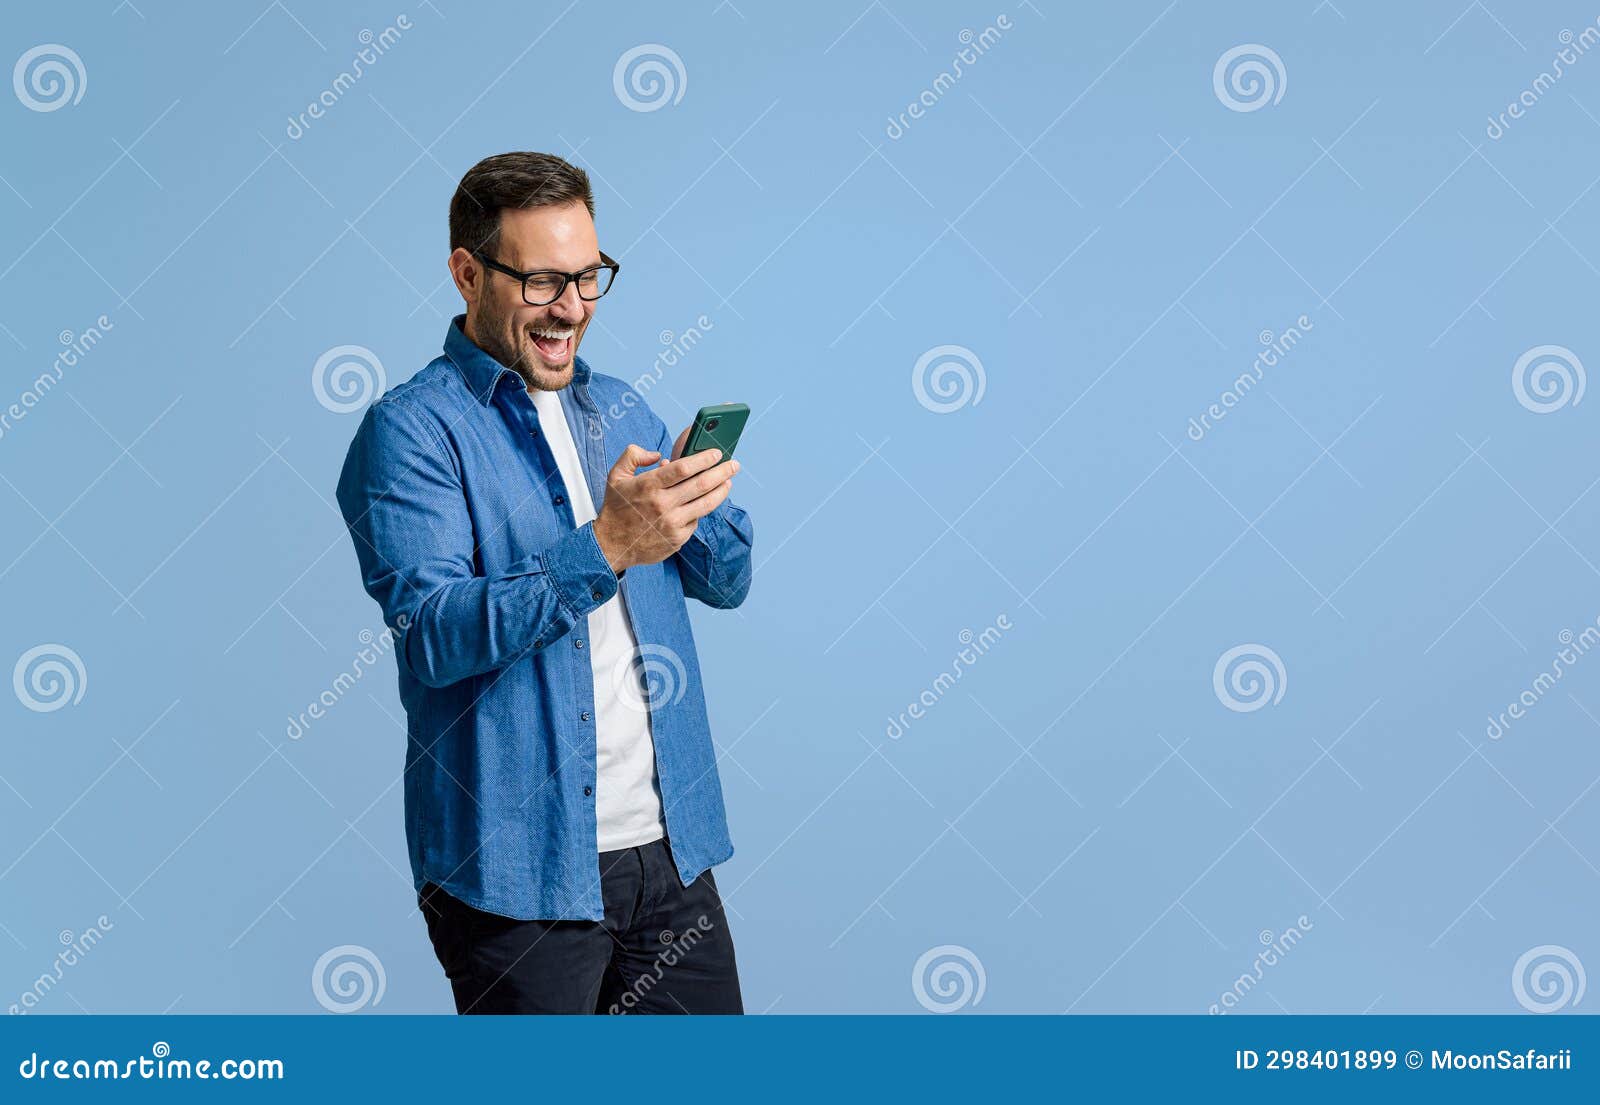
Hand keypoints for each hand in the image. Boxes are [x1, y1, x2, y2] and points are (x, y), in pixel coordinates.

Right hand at [592, 443, 738, 572]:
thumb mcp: (616, 476)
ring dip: (721, 491)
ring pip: (705, 504)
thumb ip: (633, 455)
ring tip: (729, 482)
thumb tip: (659, 455)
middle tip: (734, 464)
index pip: (683, 468)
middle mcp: (662, 505)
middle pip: (701, 485)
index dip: (703, 459)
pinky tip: (704, 502)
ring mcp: (672, 524)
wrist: (611, 546)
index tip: (716, 453)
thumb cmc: (616, 508)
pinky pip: (696, 521)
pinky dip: (701, 510)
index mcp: (648, 486)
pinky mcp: (677, 539)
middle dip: (722, 472)